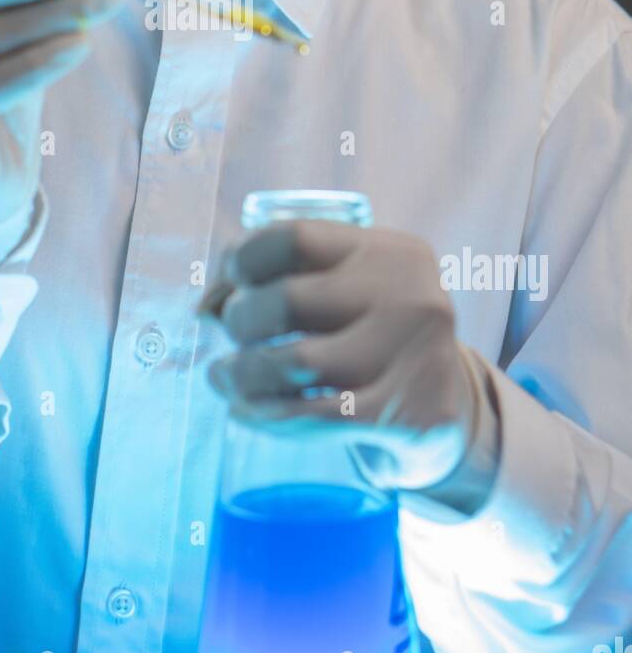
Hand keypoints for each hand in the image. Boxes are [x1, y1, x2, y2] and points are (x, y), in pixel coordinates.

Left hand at [198, 221, 477, 492]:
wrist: (446, 407)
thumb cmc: (376, 336)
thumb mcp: (352, 291)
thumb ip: (289, 280)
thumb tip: (206, 304)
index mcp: (389, 252)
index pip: (295, 237)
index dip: (244, 257)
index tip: (231, 280)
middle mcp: (409, 295)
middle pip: (288, 299)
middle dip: (240, 320)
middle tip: (232, 334)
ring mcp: (412, 356)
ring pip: (294, 362)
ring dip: (242, 373)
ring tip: (223, 376)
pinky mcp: (406, 415)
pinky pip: (311, 414)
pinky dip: (264, 414)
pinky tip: (245, 410)